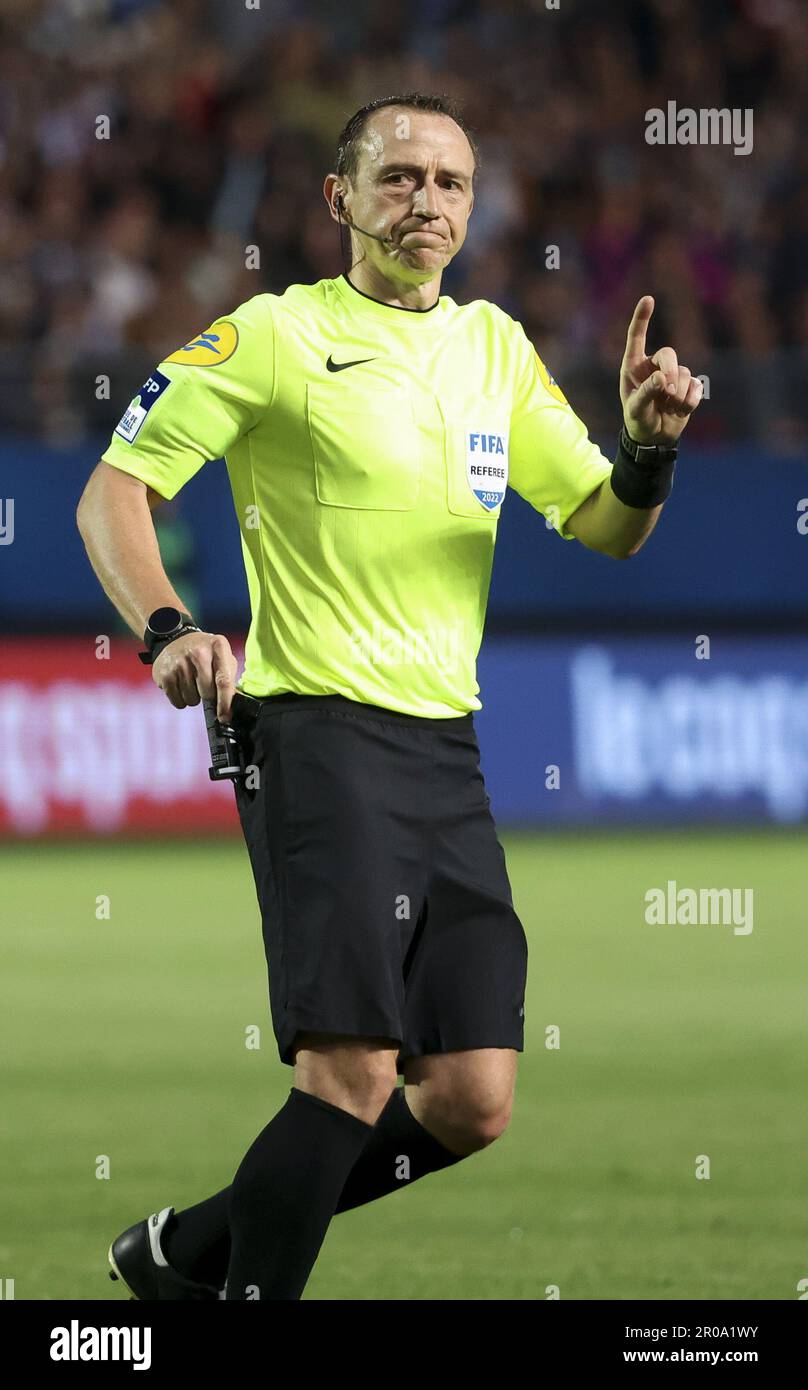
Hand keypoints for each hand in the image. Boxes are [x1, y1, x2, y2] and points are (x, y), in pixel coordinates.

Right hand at [152, 631, 238, 721]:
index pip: (224, 680)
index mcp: (218, 646)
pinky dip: (181, 699)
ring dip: (194, 697)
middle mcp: (198, 652)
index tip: (226, 717)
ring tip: (191, 681)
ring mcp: (179, 663)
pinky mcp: (164, 674)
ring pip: (192, 700)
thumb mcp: (222, 656)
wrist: (175, 639)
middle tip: (204, 684)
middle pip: (208, 693)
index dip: (226, 702)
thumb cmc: (205, 652)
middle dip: (209, 695)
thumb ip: (229, 678)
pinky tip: (181, 685)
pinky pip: (178, 702)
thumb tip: (233, 707)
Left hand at [620, 295, 702, 444]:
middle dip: (670, 372)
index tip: (648, 299)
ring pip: (684, 373)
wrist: (654, 438)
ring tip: (668, 408)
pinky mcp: (689, 386)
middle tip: (666, 393)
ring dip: (677, 395)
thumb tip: (662, 378)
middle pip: (669, 354)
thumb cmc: (638, 420)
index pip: (637, 337)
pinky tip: (679, 411)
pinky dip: (689, 402)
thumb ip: (646, 393)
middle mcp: (654, 366)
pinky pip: (696, 387)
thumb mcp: (636, 410)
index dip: (642, 318)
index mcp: (634, 366)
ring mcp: (673, 375)